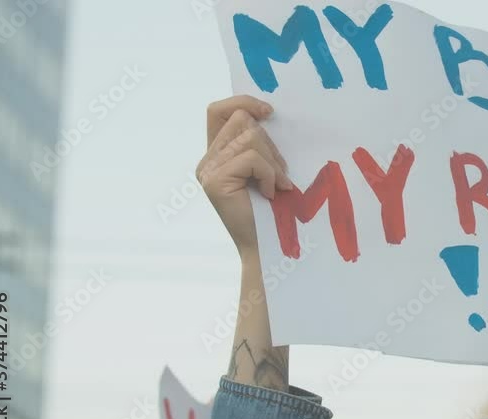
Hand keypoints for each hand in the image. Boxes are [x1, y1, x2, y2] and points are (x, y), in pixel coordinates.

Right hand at [196, 95, 291, 258]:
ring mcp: (208, 170)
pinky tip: (270, 193)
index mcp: (217, 154)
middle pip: (241, 121)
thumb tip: (266, 113)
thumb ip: (258, 144)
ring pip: (249, 137)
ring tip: (277, 185)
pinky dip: (269, 174)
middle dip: (269, 143)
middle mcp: (207, 160)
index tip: (269, 111)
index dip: (242, 102)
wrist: (268, 247)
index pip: (218, 111)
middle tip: (280, 173)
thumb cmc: (273, 210)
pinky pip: (252, 158)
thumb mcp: (265, 168)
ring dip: (272, 161)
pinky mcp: (215, 181)